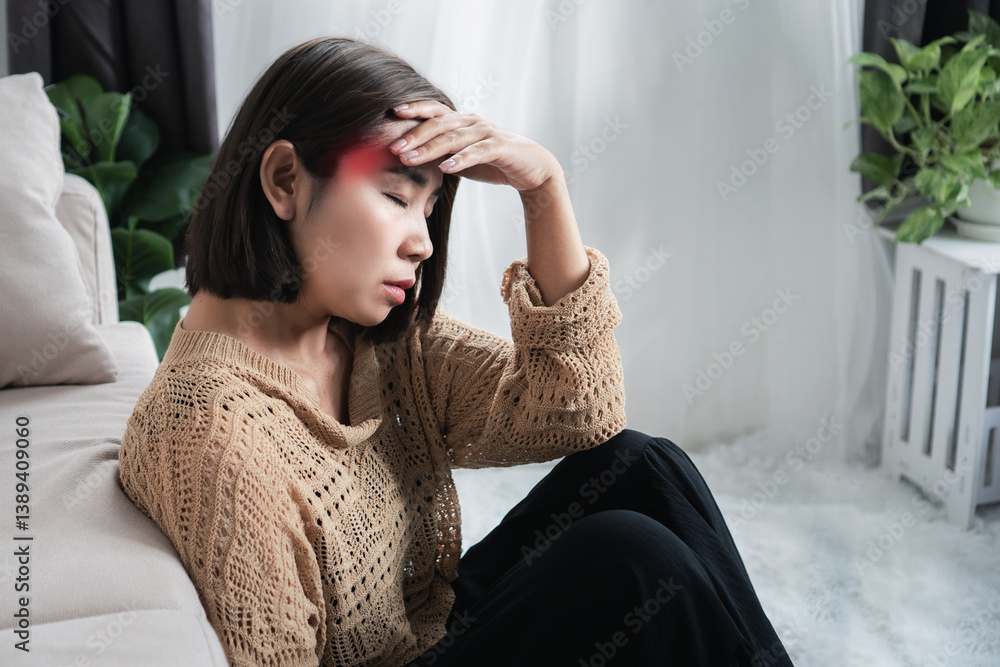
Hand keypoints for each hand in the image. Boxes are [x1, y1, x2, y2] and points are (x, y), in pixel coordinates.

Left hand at [389, 100, 561, 192]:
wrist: (531, 169)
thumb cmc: (492, 163)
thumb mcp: (461, 158)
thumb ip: (440, 154)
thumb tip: (408, 158)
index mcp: (461, 120)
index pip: (434, 111)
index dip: (414, 110)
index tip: (392, 114)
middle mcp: (472, 121)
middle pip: (439, 124)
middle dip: (414, 135)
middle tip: (393, 147)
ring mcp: (487, 132)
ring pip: (453, 137)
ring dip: (429, 148)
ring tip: (409, 159)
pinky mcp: (500, 147)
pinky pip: (477, 152)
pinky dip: (461, 159)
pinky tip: (446, 167)